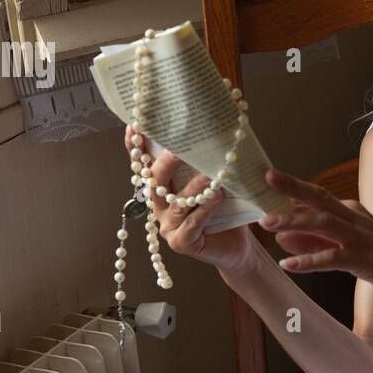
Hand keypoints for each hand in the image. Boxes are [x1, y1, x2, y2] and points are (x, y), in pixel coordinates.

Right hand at [124, 124, 257, 276]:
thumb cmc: (225, 210)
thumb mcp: (213, 181)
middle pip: (155, 181)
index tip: (135, 127)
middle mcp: (160, 206)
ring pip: (177, 202)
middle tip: (182, 150)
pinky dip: (205, 209)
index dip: (136, 148)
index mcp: (162, 188)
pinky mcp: (181, 242)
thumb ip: (204, 162)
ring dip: (194, 187)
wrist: (238, 245)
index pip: (144, 164)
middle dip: (167, 163)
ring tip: (211, 176)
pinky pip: (191, 223)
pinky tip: (217, 198)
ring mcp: (168, 225)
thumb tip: (212, 129)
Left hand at [259, 168, 372, 303]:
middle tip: (264, 182)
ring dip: (295, 222)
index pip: (315, 195)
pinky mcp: (365, 260)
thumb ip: (314, 242)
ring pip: (324, 223)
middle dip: (291, 189)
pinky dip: (310, 261)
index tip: (265, 177)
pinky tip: (289, 265)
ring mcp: (360, 239)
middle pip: (319, 199)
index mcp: (350, 212)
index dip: (290, 186)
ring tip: (268, 225)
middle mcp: (354, 219)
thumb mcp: (344, 247)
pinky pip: (333, 258)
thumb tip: (281, 237)